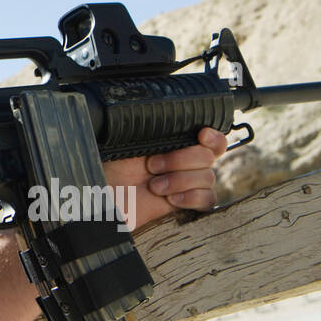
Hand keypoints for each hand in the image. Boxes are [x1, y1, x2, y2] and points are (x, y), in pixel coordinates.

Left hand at [102, 127, 228, 230]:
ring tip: (154, 186)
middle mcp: (185, 160)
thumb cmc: (115, 165)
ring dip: (179, 181)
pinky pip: (207, 199)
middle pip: (208, 156)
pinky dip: (190, 197)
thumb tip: (178, 119)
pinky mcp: (186, 202)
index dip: (212, 137)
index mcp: (177, 142)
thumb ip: (162, 128)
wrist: (108, 194)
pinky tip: (171, 198)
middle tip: (152, 166)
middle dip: (179, 160)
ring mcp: (187, 181)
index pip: (211, 138)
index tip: (200, 135)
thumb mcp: (135, 138)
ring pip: (207, 177)